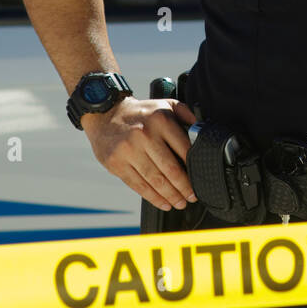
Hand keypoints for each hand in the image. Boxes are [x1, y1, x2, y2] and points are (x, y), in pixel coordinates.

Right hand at [82, 97, 198, 210]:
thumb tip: (202, 129)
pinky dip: (153, 197)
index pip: (183, 150)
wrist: (104, 114)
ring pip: (155, 180)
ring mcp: (129, 151)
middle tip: (192, 197)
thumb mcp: (164, 104)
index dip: (194, 168)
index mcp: (161, 121)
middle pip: (170, 169)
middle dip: (184, 188)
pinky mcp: (117, 163)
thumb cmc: (140, 113)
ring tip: (180, 203)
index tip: (201, 179)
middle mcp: (145, 135)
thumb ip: (185, 114)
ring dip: (170, 196)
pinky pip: (138, 185)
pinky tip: (163, 202)